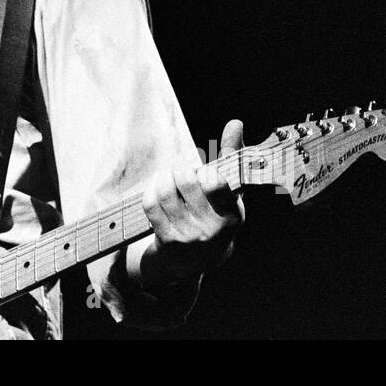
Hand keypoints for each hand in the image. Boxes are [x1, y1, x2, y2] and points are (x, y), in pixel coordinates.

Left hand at [141, 119, 246, 282]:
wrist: (197, 261)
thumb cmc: (217, 215)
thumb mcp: (232, 193)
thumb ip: (233, 157)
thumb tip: (235, 123)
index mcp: (231, 215)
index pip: (215, 183)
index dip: (205, 171)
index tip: (204, 172)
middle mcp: (210, 228)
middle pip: (185, 181)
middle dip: (180, 167)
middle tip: (181, 169)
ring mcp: (186, 236)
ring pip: (165, 191)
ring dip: (164, 176)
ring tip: (169, 176)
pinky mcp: (166, 239)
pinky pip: (150, 205)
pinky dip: (151, 190)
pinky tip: (158, 188)